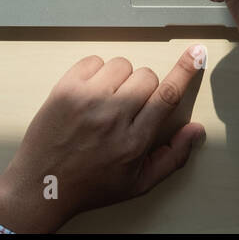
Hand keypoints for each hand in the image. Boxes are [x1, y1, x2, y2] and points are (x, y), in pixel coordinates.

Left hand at [0, 46, 206, 231]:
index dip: (185, 71)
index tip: (196, 52)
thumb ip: (173, 157)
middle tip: (128, 109)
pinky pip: (93, 61)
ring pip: (121, 65)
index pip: (167, 95)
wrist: (42, 186)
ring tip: (106, 102)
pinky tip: (89, 95)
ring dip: (120, 79)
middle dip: (144, 89)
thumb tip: (196, 130)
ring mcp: (86, 100)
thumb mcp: (138, 184)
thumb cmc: (90, 186)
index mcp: (134, 141)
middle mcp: (112, 117)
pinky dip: (95, 73)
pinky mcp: (64, 90)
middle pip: (146, 77)